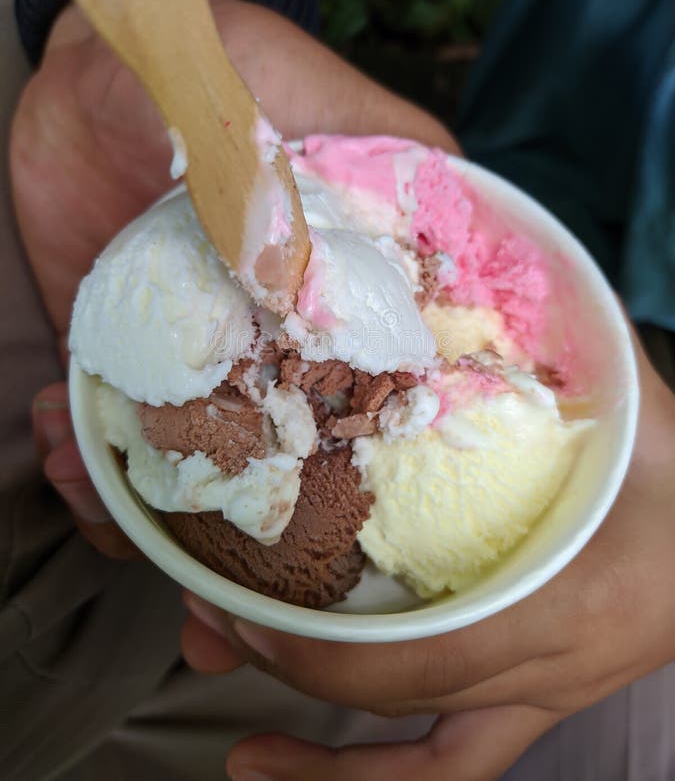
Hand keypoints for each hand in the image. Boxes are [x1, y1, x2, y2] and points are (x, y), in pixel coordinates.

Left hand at [13, 0, 458, 558]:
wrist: (101, 67)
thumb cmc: (219, 62)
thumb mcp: (287, 108)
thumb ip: (337, 177)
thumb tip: (369, 275)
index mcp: (357, 293)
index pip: (384, 407)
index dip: (371, 493)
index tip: (346, 560)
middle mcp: (293, 341)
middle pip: (291, 464)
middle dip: (258, 551)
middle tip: (220, 619)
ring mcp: (211, 356)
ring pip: (201, 469)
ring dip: (152, 522)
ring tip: (120, 534)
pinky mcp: (133, 356)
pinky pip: (116, 434)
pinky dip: (84, 464)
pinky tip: (61, 464)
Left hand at [181, 334, 674, 780]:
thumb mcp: (625, 403)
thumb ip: (554, 349)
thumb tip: (475, 275)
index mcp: (575, 596)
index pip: (431, 654)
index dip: (326, 650)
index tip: (246, 605)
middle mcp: (550, 666)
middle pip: (403, 695)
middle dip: (294, 667)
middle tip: (210, 628)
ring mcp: (543, 696)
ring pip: (424, 765)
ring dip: (321, 753)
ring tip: (243, 739)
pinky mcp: (537, 703)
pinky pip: (454, 768)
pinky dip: (377, 779)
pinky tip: (300, 765)